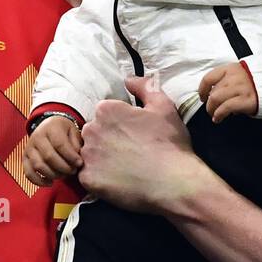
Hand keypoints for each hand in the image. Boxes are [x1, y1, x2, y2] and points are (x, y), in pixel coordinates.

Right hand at [23, 116, 81, 186]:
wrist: (48, 126)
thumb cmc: (63, 131)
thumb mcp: (73, 131)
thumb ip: (76, 144)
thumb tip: (76, 160)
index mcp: (51, 128)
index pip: (59, 144)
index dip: (71, 156)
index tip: (79, 163)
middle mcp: (37, 137)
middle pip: (49, 156)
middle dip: (64, 168)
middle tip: (73, 170)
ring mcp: (29, 148)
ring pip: (39, 166)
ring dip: (53, 174)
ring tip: (64, 175)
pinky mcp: (25, 158)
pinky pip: (28, 173)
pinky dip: (39, 181)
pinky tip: (50, 182)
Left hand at [79, 77, 215, 214]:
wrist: (173, 182)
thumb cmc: (170, 144)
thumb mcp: (164, 107)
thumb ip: (144, 87)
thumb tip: (128, 79)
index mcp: (106, 110)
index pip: (104, 115)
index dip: (119, 125)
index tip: (133, 136)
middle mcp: (91, 130)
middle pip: (94, 133)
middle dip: (107, 141)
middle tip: (130, 153)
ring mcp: (87, 155)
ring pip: (89, 155)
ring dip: (101, 159)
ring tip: (124, 169)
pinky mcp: (87, 179)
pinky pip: (88, 176)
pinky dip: (99, 179)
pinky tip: (118, 181)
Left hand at [198, 62, 257, 122]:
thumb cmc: (254, 83)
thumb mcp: (239, 76)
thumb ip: (225, 81)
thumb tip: (212, 96)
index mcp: (230, 69)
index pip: (208, 78)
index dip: (202, 90)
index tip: (202, 97)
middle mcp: (234, 77)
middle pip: (212, 92)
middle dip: (209, 104)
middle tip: (211, 110)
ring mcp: (241, 88)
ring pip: (216, 99)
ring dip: (212, 110)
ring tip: (214, 115)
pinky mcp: (247, 100)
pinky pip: (226, 108)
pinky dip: (219, 114)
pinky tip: (218, 118)